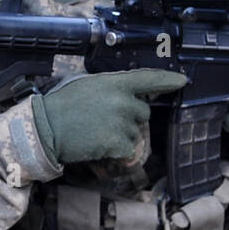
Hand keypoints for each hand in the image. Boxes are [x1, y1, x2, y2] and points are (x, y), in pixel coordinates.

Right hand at [33, 68, 187, 165]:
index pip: (148, 79)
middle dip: (130, 117)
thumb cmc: (61, 105)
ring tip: (95, 131)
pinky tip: (97, 144)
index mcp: (114, 82)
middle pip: (143, 112)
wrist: (45, 128)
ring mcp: (122, 123)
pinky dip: (115, 150)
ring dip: (120, 135)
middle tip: (104, 119)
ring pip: (135, 133)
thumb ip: (110, 87)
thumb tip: (125, 94)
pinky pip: (127, 149)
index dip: (168, 80)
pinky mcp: (118, 143)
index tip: (183, 82)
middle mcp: (123, 101)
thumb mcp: (86, 85)